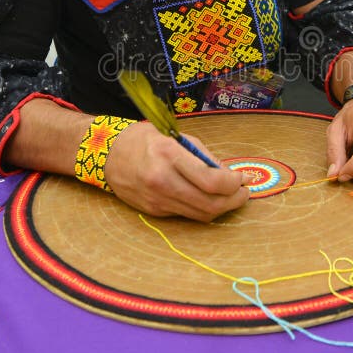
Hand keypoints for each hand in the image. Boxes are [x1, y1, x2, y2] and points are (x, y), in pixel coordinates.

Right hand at [105, 122, 249, 221]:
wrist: (108, 155)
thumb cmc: (145, 140)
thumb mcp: (176, 138)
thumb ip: (204, 157)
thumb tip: (229, 174)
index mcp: (169, 156)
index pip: (211, 181)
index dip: (234, 183)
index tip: (243, 178)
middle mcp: (163, 181)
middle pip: (210, 204)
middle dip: (235, 200)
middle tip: (244, 191)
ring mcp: (158, 200)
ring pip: (201, 215)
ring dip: (223, 208)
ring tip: (232, 196)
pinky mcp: (155, 212)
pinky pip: (187, 215)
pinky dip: (204, 208)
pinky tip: (210, 198)